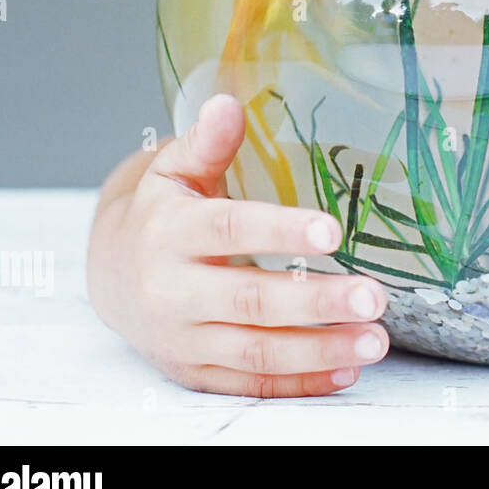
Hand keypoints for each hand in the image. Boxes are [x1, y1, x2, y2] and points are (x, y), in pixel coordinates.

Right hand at [87, 94, 390, 395]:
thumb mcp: (174, 170)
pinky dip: (301, 382)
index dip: (280, 230)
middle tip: (376, 296)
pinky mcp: (196, 371)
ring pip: (256, 353)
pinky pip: (251, 385)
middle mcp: (173, 290)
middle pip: (250, 301)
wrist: (110, 275)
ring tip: (377, 341)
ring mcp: (183, 338)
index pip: (229, 230)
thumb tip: (226, 103)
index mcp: (171, 232)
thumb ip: (206, 142)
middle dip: (317, 302)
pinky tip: (348, 370)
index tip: (333, 230)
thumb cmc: (161, 214)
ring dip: (321, 350)